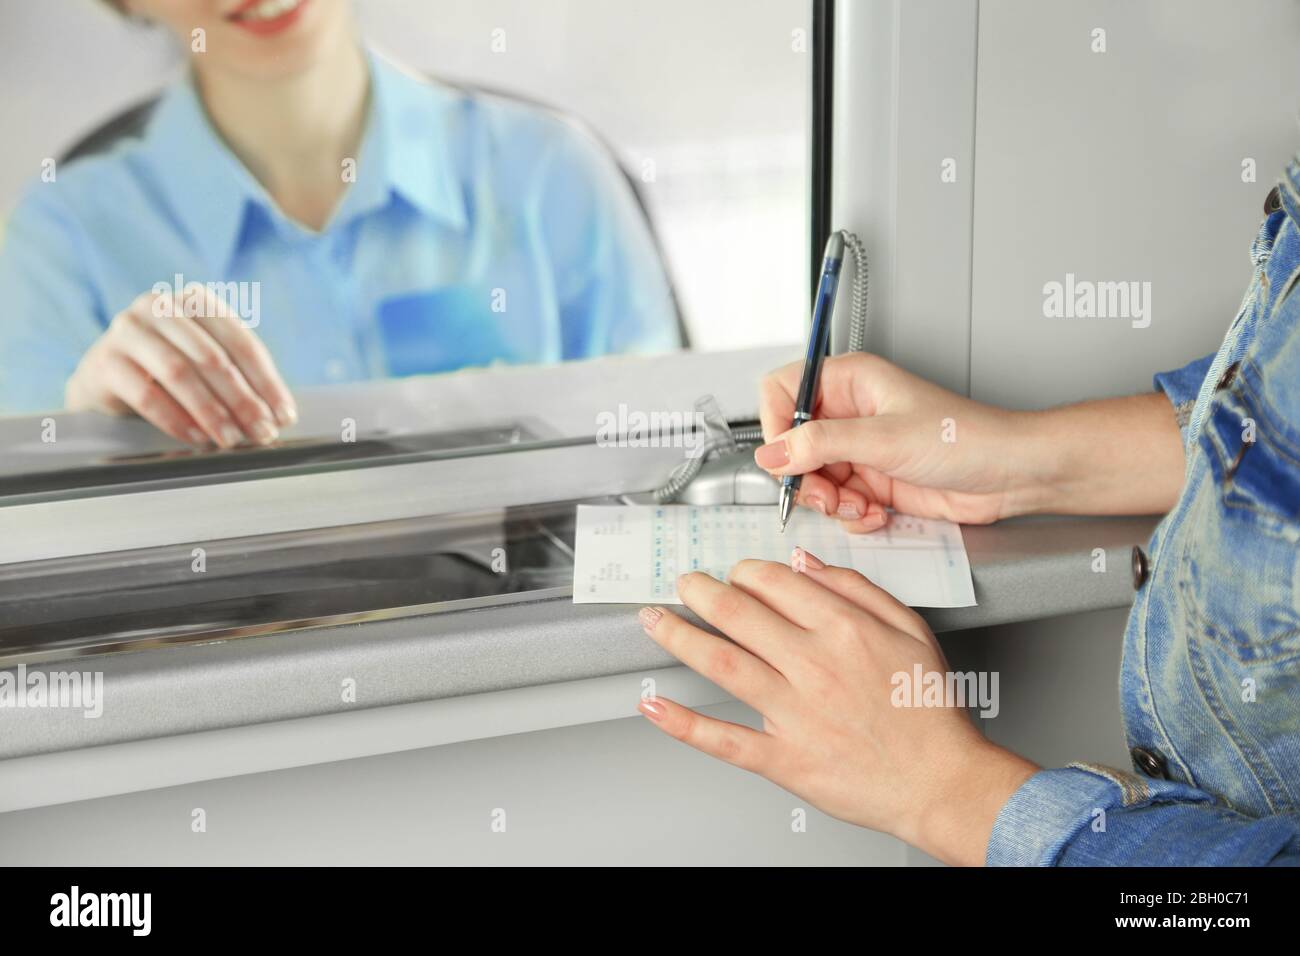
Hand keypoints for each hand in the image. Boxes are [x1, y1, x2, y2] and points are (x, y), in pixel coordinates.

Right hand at [65, 286, 296, 447]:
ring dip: (211, 412)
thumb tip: (279, 416)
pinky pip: (145, 393)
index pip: (241, 342)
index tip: (284, 416)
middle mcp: (160, 306)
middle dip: (243, 401)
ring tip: (230, 439)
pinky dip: (175, 419)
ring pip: (179, 373)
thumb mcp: (205, 363)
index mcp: (195, 301)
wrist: (105, 379)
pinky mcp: (104, 361)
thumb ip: (239, 377)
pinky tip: (196, 437)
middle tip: (262, 433)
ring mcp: (128, 330)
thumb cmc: (167, 371)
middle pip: (212, 358)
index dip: (267, 382)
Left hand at [636, 552, 1037, 865]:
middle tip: (684, 583)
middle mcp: (814, 665)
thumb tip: (805, 561)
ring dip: (679, 636)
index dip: (746, 572)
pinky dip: (683, 722)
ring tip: (654, 620)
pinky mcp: (784, 759)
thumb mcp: (910, 629)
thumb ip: (856, 588)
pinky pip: (724, 739)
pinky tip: (655, 704)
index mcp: (844, 629)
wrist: (941, 782)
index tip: (737, 573)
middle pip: (738, 613)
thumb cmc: (927, 711)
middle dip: (701, 591)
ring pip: (722, 663)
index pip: (776, 582)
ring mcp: (794, 713)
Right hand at [755, 352, 1035, 526]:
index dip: (777, 426)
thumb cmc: (966, 438)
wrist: (1007, 476)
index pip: (783, 392)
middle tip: (827, 495)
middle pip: (793, 445)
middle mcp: (849, 413)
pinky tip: (878, 513)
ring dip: (832, 502)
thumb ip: (820, 444)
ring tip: (862, 505)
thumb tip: (771, 452)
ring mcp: (859, 449)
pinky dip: (853, 516)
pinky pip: (838, 503)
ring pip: (812, 480)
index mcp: (850, 381)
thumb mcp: (884, 438)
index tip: (786, 458)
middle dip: (806, 478)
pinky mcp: (871, 481)